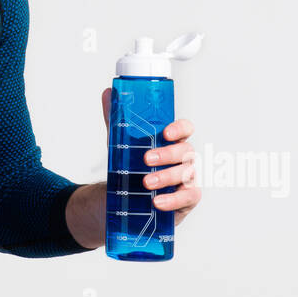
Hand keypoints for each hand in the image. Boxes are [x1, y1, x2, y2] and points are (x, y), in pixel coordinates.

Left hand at [101, 88, 200, 226]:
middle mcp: (183, 158)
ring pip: (188, 174)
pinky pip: (189, 197)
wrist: (126, 199)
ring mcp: (188, 178)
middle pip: (187, 151)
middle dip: (167, 154)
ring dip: (166, 177)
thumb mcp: (121, 143)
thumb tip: (108, 93)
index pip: (185, 129)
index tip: (165, 133)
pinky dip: (173, 200)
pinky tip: (157, 202)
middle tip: (146, 159)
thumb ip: (116, 119)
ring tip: (146, 183)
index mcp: (172, 141)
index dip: (180, 128)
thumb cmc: (130, 167)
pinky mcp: (187, 199)